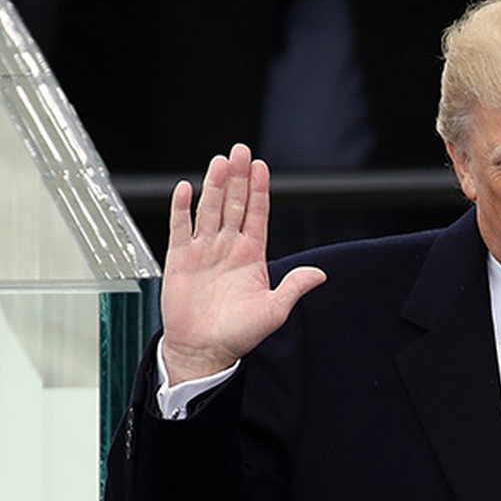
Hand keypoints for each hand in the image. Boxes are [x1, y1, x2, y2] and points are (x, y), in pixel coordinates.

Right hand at [159, 144, 326, 383]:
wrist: (205, 349)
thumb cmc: (240, 333)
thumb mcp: (274, 310)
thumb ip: (294, 288)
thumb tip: (320, 274)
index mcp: (252, 255)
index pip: (257, 214)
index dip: (260, 190)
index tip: (261, 166)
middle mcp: (228, 247)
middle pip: (234, 204)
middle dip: (238, 178)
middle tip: (240, 150)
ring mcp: (204, 250)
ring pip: (210, 210)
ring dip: (214, 186)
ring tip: (220, 162)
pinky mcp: (180, 259)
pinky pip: (180, 228)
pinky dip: (181, 208)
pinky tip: (185, 189)